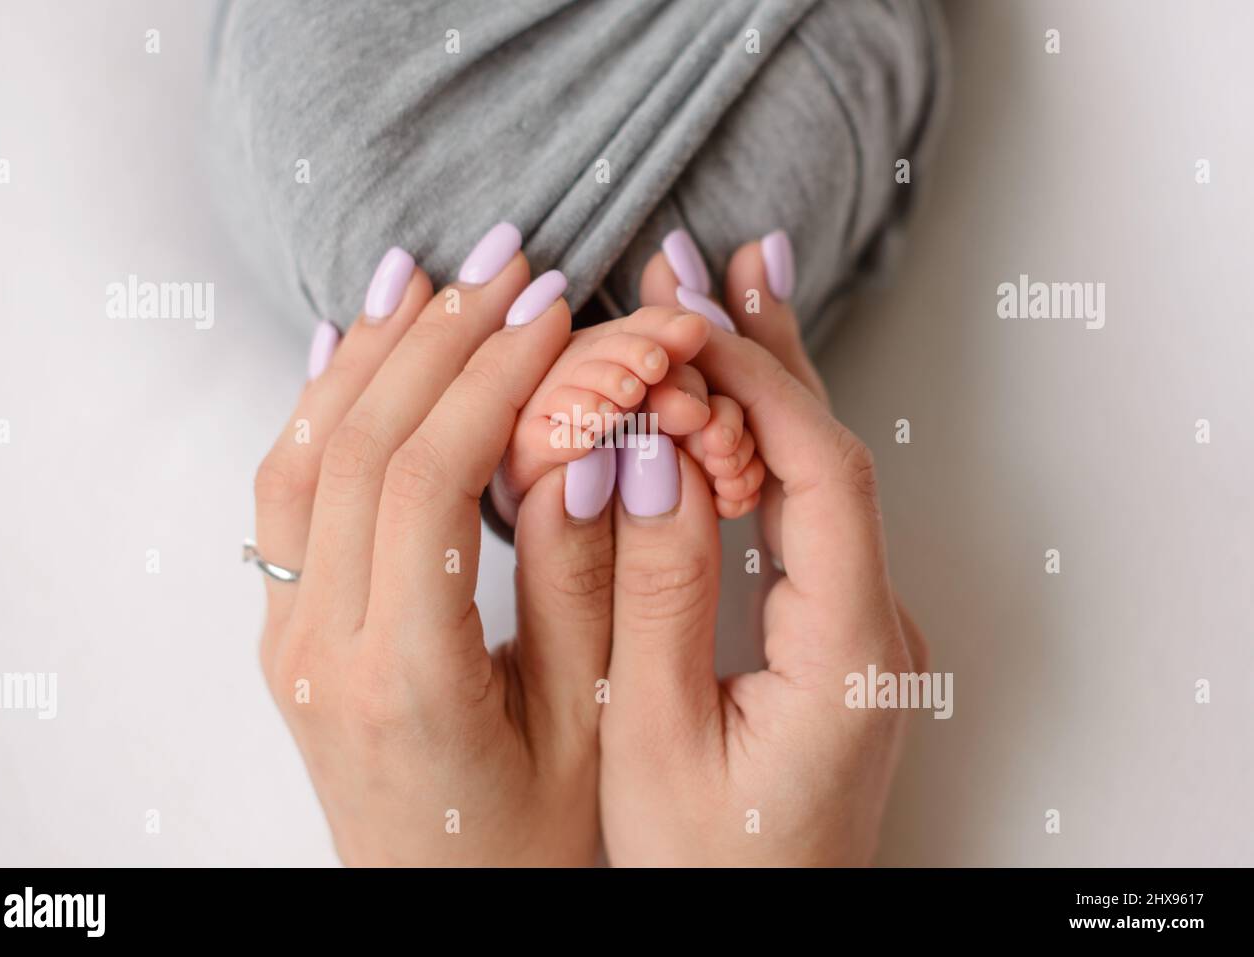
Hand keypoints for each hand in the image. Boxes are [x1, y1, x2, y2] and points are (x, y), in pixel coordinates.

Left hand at [252, 230, 613, 865]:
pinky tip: (348, 348)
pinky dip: (317, 407)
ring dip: (368, 354)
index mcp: (405, 680)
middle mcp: (320, 651)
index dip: (490, 379)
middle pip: (359, 449)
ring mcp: (287, 638)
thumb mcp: (587, 725)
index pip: (428, 481)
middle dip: (438, 339)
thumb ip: (586, 581)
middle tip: (508, 263)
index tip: (552, 311)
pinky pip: (284, 497)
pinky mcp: (285, 628)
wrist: (440, 910)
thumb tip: (600, 444)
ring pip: (305, 457)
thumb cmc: (529, 842)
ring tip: (429, 275)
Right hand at [599, 233, 926, 864]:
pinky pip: (804, 514)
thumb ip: (656, 595)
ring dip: (766, 383)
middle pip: (830, 456)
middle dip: (765, 354)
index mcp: (849, 651)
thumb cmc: (708, 864)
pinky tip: (730, 396)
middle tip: (705, 260)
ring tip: (725, 288)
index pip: (819, 477)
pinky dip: (762, 442)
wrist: (762, 932)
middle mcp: (876, 625)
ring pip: (819, 478)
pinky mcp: (838, 630)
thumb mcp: (653, 739)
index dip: (756, 385)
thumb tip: (644, 460)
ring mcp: (863, 625)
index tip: (684, 323)